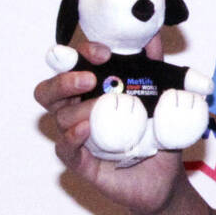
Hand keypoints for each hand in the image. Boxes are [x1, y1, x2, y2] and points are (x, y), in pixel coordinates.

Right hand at [34, 37, 185, 214]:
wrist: (166, 178)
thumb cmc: (157, 136)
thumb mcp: (163, 98)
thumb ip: (155, 67)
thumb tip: (152, 35)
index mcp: (92, 92)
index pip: (72, 66)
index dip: (82, 54)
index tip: (104, 53)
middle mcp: (79, 112)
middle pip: (49, 91)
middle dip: (63, 80)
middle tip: (88, 79)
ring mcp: (78, 138)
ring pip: (59, 118)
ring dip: (78, 110)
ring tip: (100, 109)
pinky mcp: (81, 163)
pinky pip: (66, 149)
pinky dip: (72, 137)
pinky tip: (85, 129)